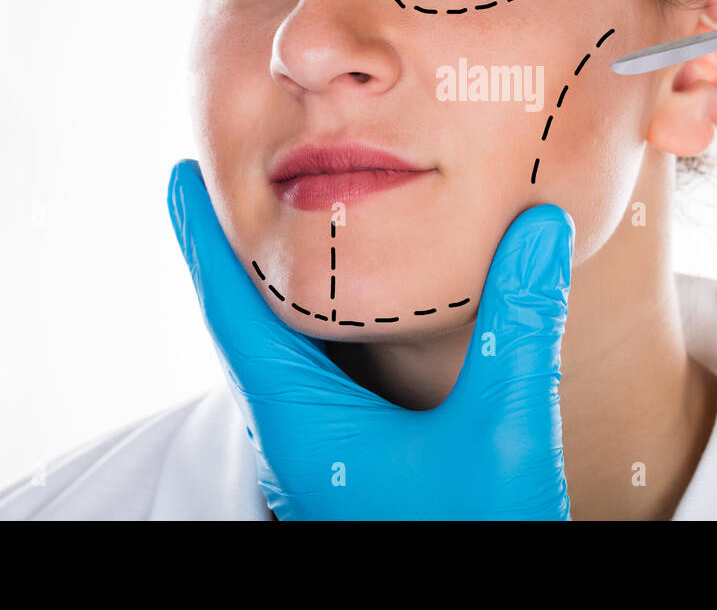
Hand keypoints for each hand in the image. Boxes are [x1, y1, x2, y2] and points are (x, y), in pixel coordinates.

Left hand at [167, 158, 574, 519]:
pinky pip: (318, 386)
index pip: (234, 309)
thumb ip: (521, 327)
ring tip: (280, 236)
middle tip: (226, 185)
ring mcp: (325, 464)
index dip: (204, 238)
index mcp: (304, 427)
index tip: (175, 178)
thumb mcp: (505, 432)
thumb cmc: (478, 537)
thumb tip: (540, 225)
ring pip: (286, 361)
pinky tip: (345, 321)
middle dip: (236, 253)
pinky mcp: (356, 477)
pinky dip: (318, 333)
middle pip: (250, 326)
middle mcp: (300, 443)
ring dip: (278, 295)